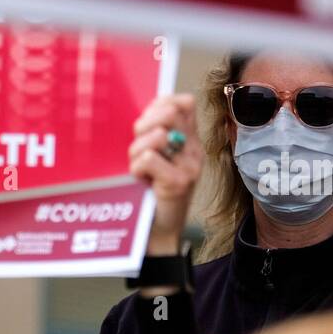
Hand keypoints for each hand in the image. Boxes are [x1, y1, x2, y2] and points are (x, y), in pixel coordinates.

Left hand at [128, 93, 202, 255]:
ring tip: (141, 169)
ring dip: (137, 151)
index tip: (148, 124)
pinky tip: (143, 181)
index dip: (160, 105)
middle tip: (140, 147)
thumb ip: (156, 131)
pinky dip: (137, 169)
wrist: (159, 231)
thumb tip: (154, 106)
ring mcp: (190, 166)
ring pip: (156, 136)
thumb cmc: (153, 191)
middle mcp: (195, 150)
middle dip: (144, 125)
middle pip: (169, 112)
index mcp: (191, 140)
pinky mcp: (179, 182)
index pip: (183, 102)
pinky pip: (149, 158)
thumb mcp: (156, 155)